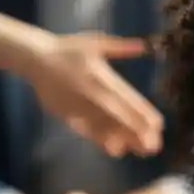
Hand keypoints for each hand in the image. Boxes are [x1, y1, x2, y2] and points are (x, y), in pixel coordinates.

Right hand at [23, 33, 163, 157]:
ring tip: (140, 151)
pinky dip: (100, 140)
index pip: (129, 98)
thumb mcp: (96, 42)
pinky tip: (114, 149)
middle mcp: (94, 93)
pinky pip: (86, 130)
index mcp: (103, 76)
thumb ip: (121, 47)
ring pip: (105, 126)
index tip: (159, 125)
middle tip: (154, 146)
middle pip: (120, 116)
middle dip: (138, 132)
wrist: (35, 58)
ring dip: (123, 139)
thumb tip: (143, 45)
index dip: (144, 114)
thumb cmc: (68, 48)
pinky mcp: (66, 114)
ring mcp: (80, 106)